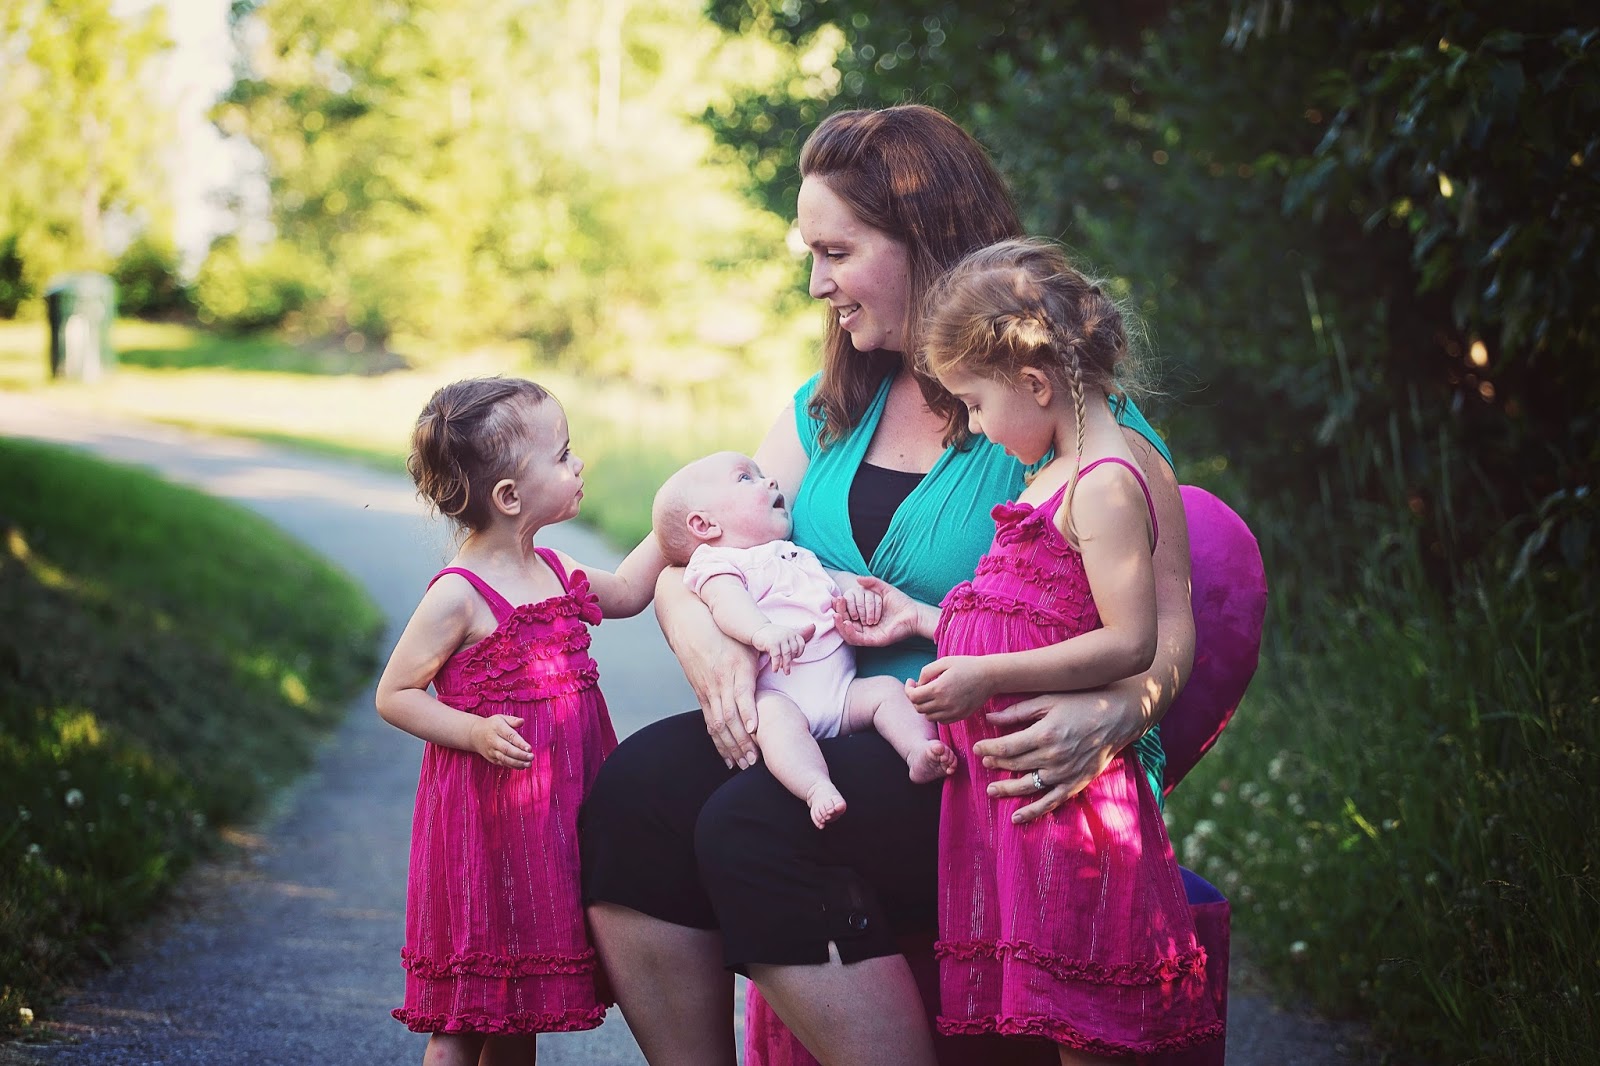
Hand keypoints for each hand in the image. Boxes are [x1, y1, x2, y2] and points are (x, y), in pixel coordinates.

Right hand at [469, 714, 533, 768]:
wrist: (474, 734)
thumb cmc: (492, 725)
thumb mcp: (501, 718)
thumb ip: (512, 720)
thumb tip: (522, 721)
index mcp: (497, 728)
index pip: (510, 736)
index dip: (520, 743)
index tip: (530, 748)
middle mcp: (493, 740)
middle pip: (507, 749)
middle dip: (520, 755)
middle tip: (532, 757)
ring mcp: (491, 751)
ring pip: (505, 759)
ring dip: (518, 763)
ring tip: (529, 764)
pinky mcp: (492, 758)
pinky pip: (503, 763)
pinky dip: (513, 766)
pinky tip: (522, 766)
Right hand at [682, 637, 761, 769]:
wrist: (691, 627)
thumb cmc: (728, 635)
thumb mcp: (750, 642)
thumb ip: (772, 650)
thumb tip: (800, 644)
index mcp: (737, 668)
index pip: (741, 693)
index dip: (748, 712)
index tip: (755, 730)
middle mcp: (721, 682)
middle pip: (730, 715)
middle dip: (742, 741)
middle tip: (755, 760)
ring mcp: (709, 691)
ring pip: (718, 724)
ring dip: (731, 747)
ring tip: (744, 764)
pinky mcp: (701, 696)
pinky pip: (710, 723)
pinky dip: (718, 742)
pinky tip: (727, 757)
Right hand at [752, 622, 814, 673]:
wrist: (757, 630)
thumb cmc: (773, 634)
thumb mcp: (787, 633)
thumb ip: (799, 634)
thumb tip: (814, 627)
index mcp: (792, 632)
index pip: (801, 644)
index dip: (798, 653)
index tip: (793, 658)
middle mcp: (788, 634)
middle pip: (794, 651)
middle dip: (791, 661)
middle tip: (788, 670)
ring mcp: (780, 638)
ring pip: (787, 654)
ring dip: (786, 665)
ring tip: (786, 672)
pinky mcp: (772, 643)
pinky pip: (777, 656)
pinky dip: (776, 664)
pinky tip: (775, 670)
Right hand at [833, 575, 925, 647]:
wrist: (914, 613)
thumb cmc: (901, 603)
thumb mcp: (884, 589)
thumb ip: (871, 583)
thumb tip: (857, 579)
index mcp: (866, 616)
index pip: (848, 613)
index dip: (841, 607)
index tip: (837, 598)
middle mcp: (866, 627)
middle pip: (845, 623)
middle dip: (839, 614)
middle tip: (837, 603)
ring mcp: (869, 635)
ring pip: (849, 634)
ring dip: (840, 625)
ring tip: (836, 615)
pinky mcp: (874, 640)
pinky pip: (858, 639)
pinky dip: (850, 632)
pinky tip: (847, 623)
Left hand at [904, 655, 991, 722]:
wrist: (990, 676)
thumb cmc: (967, 665)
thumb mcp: (944, 661)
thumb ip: (926, 672)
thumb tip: (918, 684)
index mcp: (938, 688)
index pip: (913, 697)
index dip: (908, 689)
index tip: (911, 681)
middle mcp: (945, 703)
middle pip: (919, 708)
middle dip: (915, 698)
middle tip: (919, 687)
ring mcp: (953, 712)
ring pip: (929, 717)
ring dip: (925, 707)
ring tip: (930, 695)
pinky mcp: (961, 716)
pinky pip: (941, 721)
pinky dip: (936, 714)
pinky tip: (940, 702)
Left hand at [971, 688, 1137, 823]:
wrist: (1118, 717)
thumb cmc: (1082, 703)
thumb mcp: (1048, 700)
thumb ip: (1018, 711)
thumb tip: (989, 717)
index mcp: (1044, 734)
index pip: (1006, 747)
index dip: (988, 749)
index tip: (977, 748)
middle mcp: (1053, 756)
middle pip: (1015, 765)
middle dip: (996, 765)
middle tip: (984, 763)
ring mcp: (1064, 773)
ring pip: (1028, 786)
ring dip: (1007, 789)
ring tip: (991, 790)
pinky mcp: (1075, 784)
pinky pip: (1050, 802)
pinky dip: (1033, 812)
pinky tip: (1016, 818)